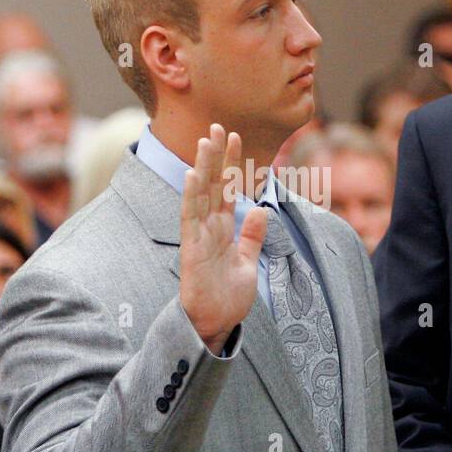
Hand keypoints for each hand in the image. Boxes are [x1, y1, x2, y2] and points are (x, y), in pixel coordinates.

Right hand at [179, 124, 266, 354]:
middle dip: (217, 156)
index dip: (232, 164)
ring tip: (206, 141)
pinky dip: (192, 197)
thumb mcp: (248, 263)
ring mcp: (198, 237)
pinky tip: (193, 176)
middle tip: (219, 126)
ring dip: (204, 168)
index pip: (228, 189)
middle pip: (213, 185)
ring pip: (201, 195)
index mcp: (223, 230)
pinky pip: (190, 219)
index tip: (236, 137)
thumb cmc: (227, 297)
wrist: (215, 325)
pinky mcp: (191, 250)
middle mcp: (209, 228)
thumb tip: (260, 210)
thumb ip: (251, 236)